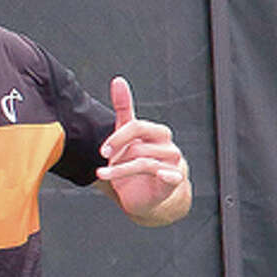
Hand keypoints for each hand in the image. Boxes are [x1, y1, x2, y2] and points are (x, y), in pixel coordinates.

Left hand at [97, 76, 189, 223]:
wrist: (148, 196)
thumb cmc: (137, 165)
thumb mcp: (128, 136)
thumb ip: (124, 108)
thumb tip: (118, 80)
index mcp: (157, 133)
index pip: (138, 126)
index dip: (118, 138)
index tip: (102, 151)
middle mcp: (167, 146)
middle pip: (139, 146)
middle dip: (118, 157)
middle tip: (103, 164)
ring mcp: (172, 164)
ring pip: (144, 163)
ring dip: (119, 171)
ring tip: (103, 175)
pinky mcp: (174, 182)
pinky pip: (171, 177)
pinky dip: (167, 175)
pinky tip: (159, 175)